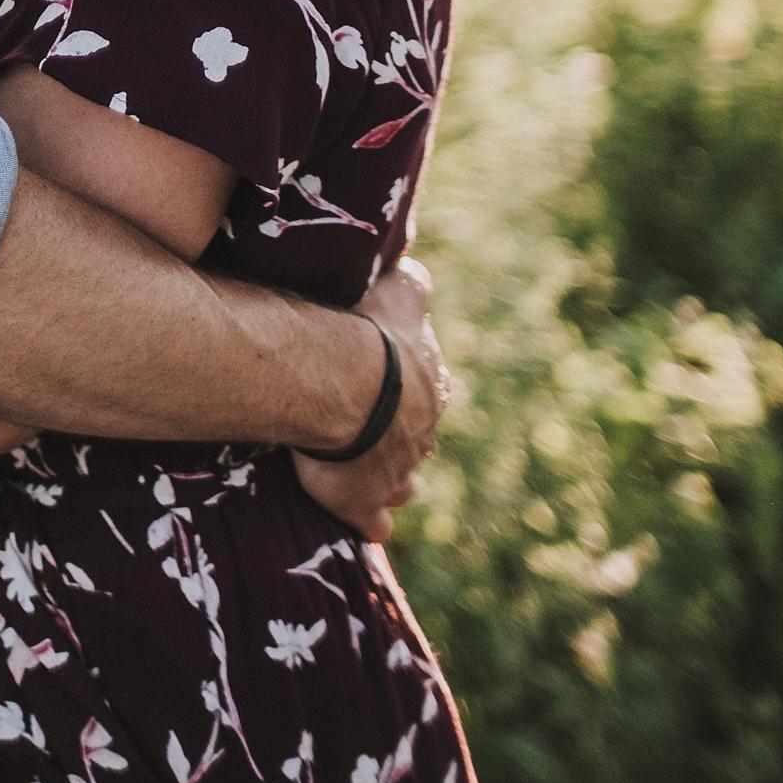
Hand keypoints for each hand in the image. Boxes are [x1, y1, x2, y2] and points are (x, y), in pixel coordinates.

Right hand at [292, 257, 449, 546]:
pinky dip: (369, 518)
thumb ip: (413, 280)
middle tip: (366, 420)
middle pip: (416, 432)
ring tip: (362, 469)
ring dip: (387, 474)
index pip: (427, 385)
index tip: (383, 375)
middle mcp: (424, 431)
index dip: (405, 381)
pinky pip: (372, 518)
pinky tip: (364, 520)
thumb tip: (415, 261)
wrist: (350, 385)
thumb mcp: (401, 292)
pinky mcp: (366, 502)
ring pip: (402, 477)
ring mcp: (399, 471)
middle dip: (399, 430)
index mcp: (433, 385)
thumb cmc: (370, 333)